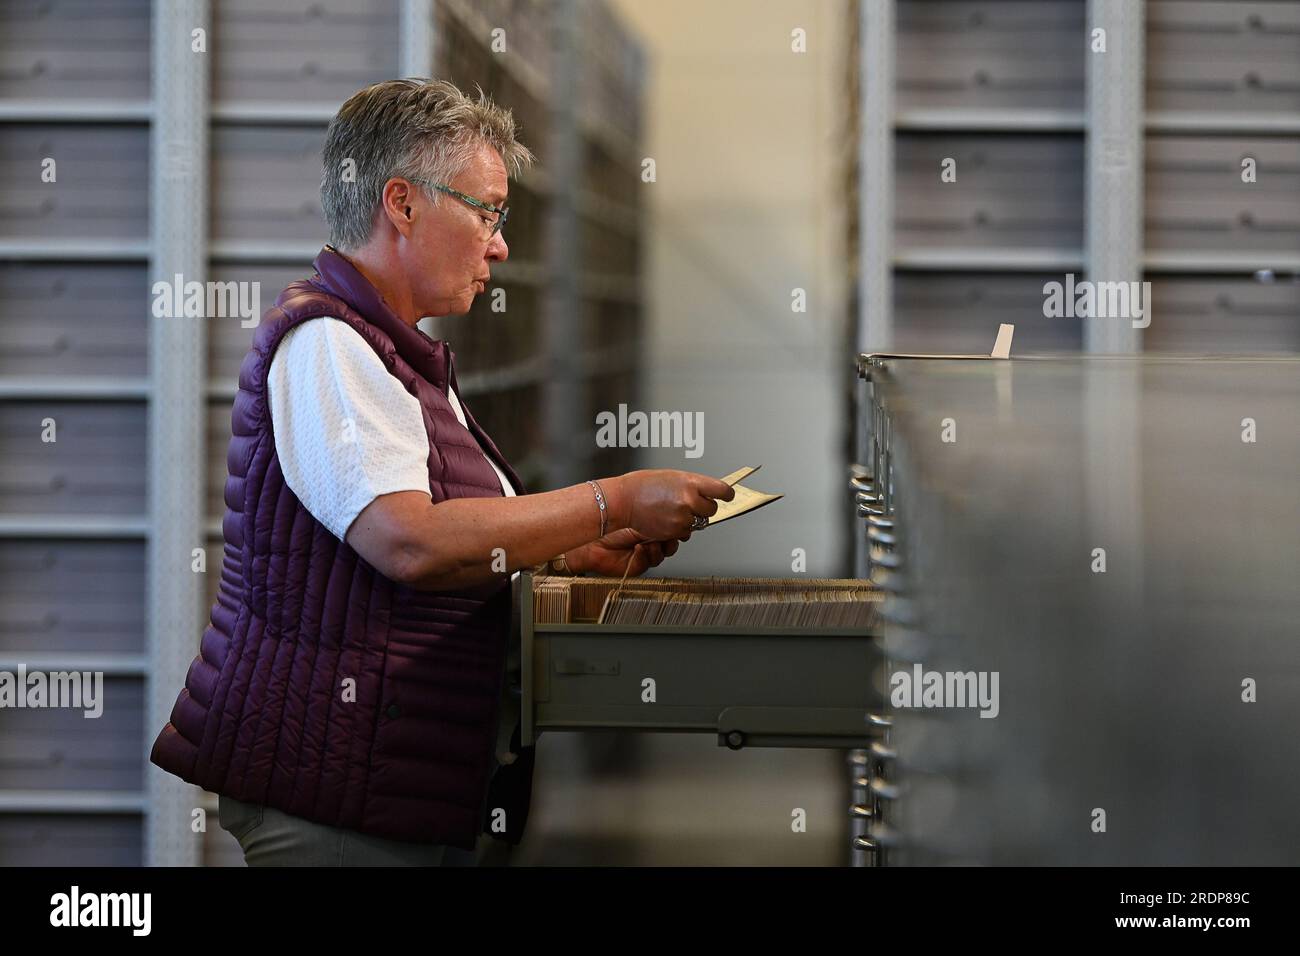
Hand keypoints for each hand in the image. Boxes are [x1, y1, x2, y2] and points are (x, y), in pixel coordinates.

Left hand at [566, 527, 685, 577]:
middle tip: (669, 534)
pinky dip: (648, 553)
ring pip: (665, 552)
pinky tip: (640, 548)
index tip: (680, 524)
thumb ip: (653, 517)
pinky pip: (653, 560)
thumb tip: (671, 514)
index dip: (675, 526)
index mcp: (649, 524)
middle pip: (672, 540)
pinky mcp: (641, 564)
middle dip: (672, 537)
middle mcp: (649, 537)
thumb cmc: (608, 527)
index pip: (670, 526)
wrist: (593, 545)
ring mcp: (646, 552)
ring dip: (660, 546)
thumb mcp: (635, 517)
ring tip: (649, 541)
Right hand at [608, 469, 735, 540]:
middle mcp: (689, 500)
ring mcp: (682, 517)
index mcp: (690, 482)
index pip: (721, 490)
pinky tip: (666, 518)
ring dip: (691, 519)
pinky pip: (685, 532)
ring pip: (699, 523)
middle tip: (690, 503)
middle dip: (704, 508)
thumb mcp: (672, 477)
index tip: (728, 495)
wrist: (623, 501)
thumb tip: (705, 492)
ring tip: (673, 510)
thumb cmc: (642, 486)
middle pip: (712, 509)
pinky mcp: (674, 531)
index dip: (726, 494)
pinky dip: (679, 528)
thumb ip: (691, 485)